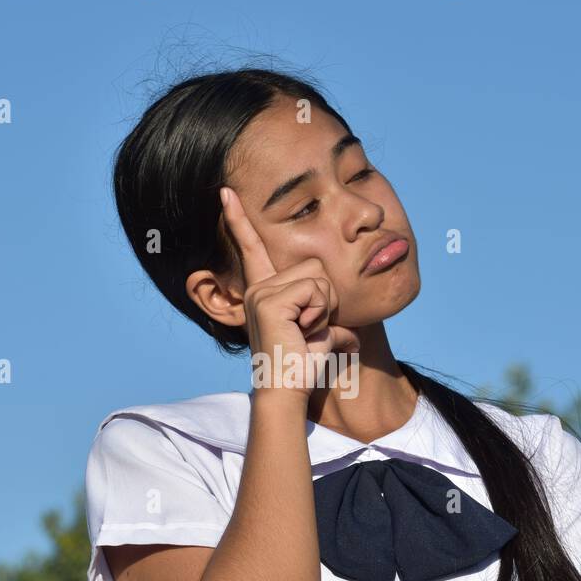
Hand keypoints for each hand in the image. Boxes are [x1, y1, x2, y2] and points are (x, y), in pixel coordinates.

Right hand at [221, 186, 360, 393]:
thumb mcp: (320, 338)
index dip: (239, 220)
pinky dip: (319, 313)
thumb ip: (333, 327)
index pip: (252, 248)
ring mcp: (261, 293)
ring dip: (324, 308)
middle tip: (310, 328)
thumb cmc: (301, 368)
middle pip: (315, 265)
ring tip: (306, 331)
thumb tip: (354, 338)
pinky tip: (303, 331)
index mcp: (265, 291)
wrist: (287, 389)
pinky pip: (315, 291)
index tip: (226, 191)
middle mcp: (258, 287)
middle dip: (326, 299)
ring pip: (319, 277)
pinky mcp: (270, 301)